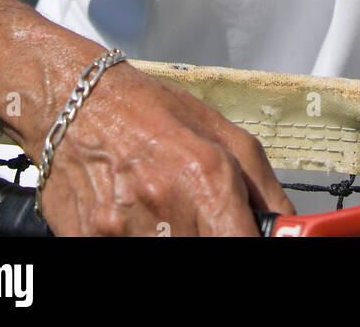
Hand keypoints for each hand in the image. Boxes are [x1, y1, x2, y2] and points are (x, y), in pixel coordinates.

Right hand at [28, 59, 295, 237]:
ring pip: (165, 257)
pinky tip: (134, 217)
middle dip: (213, 238)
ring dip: (175, 240)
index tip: (252, 240)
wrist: (71, 101)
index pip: (245, 245)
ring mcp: (123, 230)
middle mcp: (166, 207)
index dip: (252, 247)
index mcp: (206, 176)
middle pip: (208, 255)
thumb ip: (262, 185)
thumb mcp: (219, 130)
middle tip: (204, 220)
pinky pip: (126, 254)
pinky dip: (139, 240)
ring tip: (165, 213)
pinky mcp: (88, 241)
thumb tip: (288, 226)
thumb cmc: (146, 110)